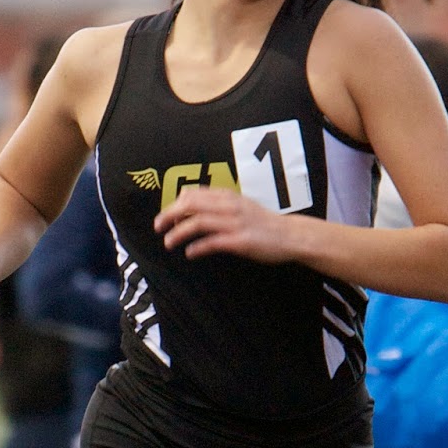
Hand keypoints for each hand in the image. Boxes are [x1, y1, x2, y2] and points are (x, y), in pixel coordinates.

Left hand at [154, 186, 292, 263]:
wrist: (289, 235)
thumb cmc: (263, 222)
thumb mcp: (239, 204)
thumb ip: (215, 201)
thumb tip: (186, 198)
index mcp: (227, 197)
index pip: (192, 194)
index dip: (173, 205)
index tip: (164, 217)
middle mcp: (229, 206)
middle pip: (190, 205)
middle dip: (169, 216)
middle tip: (158, 228)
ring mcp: (235, 223)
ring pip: (198, 222)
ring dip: (179, 233)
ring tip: (169, 243)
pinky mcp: (240, 241)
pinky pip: (213, 242)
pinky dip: (198, 247)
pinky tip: (190, 253)